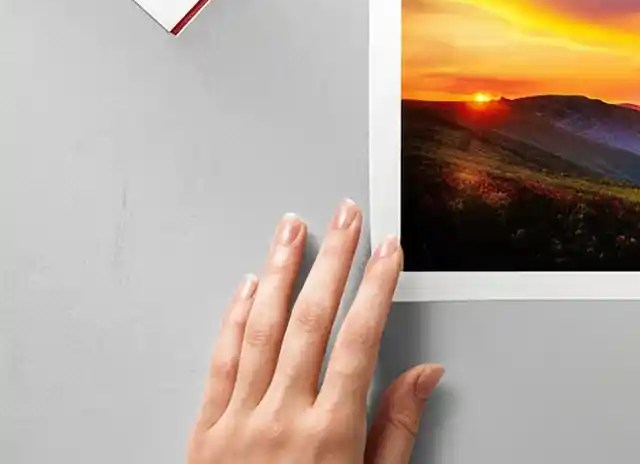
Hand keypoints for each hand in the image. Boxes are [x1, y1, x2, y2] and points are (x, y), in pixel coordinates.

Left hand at [188, 200, 442, 463]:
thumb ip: (397, 428)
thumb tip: (425, 376)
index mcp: (330, 434)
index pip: (358, 339)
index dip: (377, 287)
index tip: (390, 251)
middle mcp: (281, 419)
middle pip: (310, 319)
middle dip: (334, 259)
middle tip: (347, 216)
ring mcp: (238, 421)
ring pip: (261, 327)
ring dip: (279, 270)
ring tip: (293, 229)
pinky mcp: (205, 429)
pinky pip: (221, 360)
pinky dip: (234, 316)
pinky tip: (246, 286)